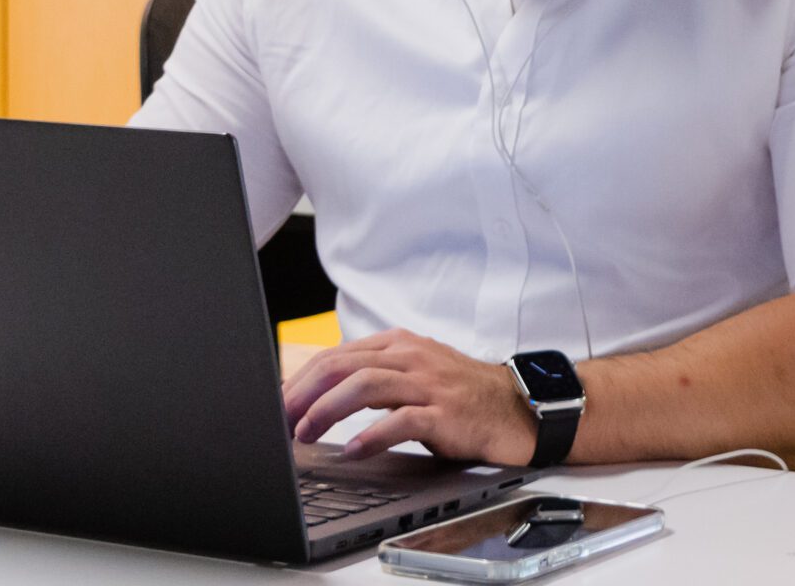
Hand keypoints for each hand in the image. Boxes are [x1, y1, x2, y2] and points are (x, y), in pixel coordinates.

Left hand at [281, 329, 537, 463]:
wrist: (518, 408)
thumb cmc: (461, 395)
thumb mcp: (413, 375)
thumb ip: (373, 379)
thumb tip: (319, 397)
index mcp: (398, 345)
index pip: (336, 356)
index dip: (300, 379)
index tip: (276, 403)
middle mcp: (410, 357)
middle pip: (342, 367)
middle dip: (304, 394)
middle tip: (280, 420)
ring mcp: (428, 384)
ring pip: (365, 387)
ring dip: (327, 411)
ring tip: (305, 434)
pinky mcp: (445, 413)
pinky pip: (402, 420)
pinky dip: (372, 435)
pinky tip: (353, 449)